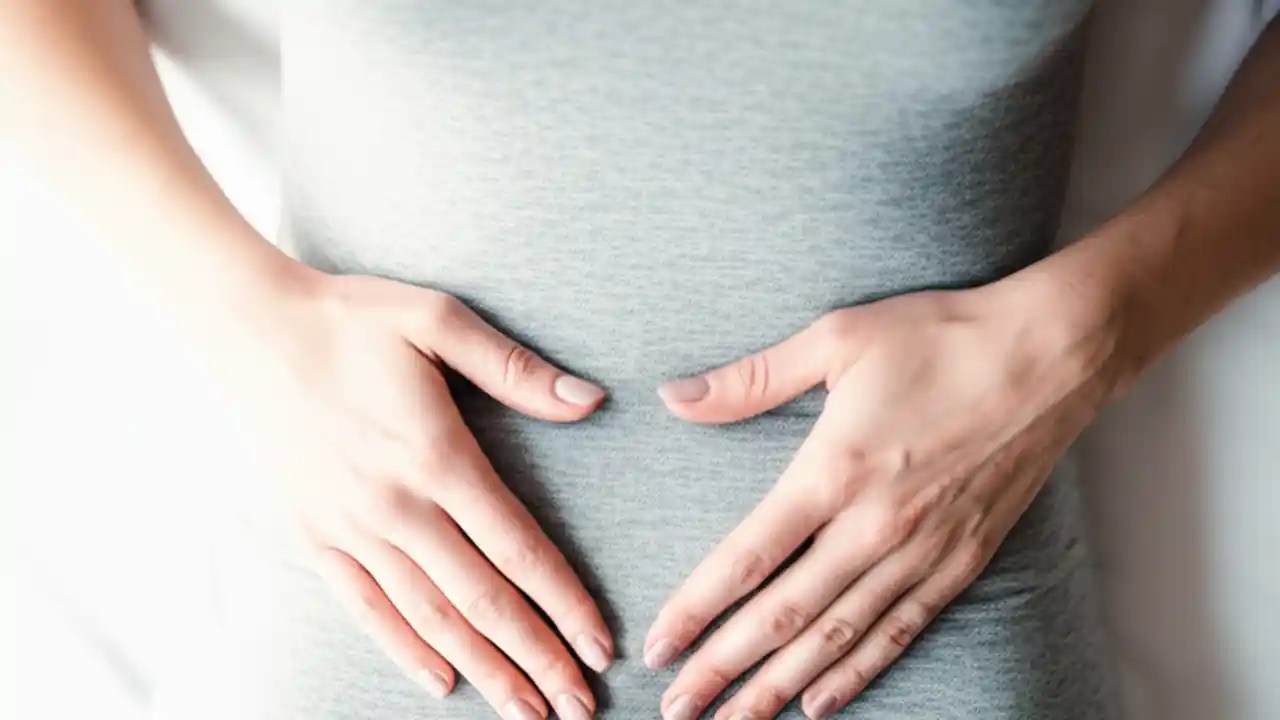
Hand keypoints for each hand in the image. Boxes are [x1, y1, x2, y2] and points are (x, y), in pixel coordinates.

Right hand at [221, 268, 612, 719]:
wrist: (256, 331)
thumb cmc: (356, 321)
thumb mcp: (441, 320)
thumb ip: (517, 369)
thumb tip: (591, 399)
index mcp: (436, 456)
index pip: (517, 549)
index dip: (565, 602)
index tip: (602, 644)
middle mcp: (396, 507)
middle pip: (482, 600)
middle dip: (537, 658)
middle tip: (580, 706)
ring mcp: (352, 528)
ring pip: (430, 617)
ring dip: (483, 669)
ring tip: (525, 709)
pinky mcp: (316, 536)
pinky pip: (366, 608)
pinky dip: (405, 650)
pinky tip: (442, 683)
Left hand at [644, 282, 1117, 719]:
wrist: (1052, 354)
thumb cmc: (940, 337)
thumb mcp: (836, 338)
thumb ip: (751, 379)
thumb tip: (674, 397)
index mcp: (833, 471)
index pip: (748, 558)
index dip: (696, 609)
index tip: (657, 646)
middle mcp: (874, 525)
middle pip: (784, 615)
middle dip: (723, 668)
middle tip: (677, 708)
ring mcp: (922, 551)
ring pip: (837, 637)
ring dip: (779, 685)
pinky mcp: (962, 560)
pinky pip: (899, 631)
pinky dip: (857, 672)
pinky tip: (820, 703)